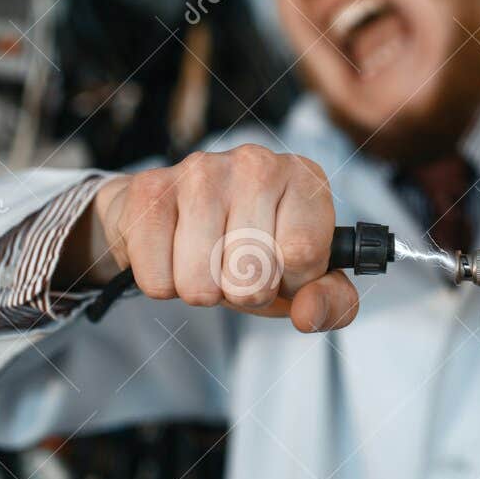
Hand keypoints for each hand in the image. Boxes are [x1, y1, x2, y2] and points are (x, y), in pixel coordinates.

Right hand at [61, 145, 357, 331]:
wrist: (178, 217)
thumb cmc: (252, 247)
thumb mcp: (304, 277)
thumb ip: (329, 302)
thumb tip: (308, 315)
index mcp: (304, 179)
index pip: (303, 254)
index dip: (290, 281)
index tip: (282, 267)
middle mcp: (256, 163)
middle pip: (250, 275)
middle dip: (243, 291)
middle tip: (238, 265)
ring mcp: (200, 171)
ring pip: (200, 284)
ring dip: (203, 290)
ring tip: (207, 259)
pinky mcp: (150, 190)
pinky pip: (158, 282)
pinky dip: (164, 284)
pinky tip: (172, 252)